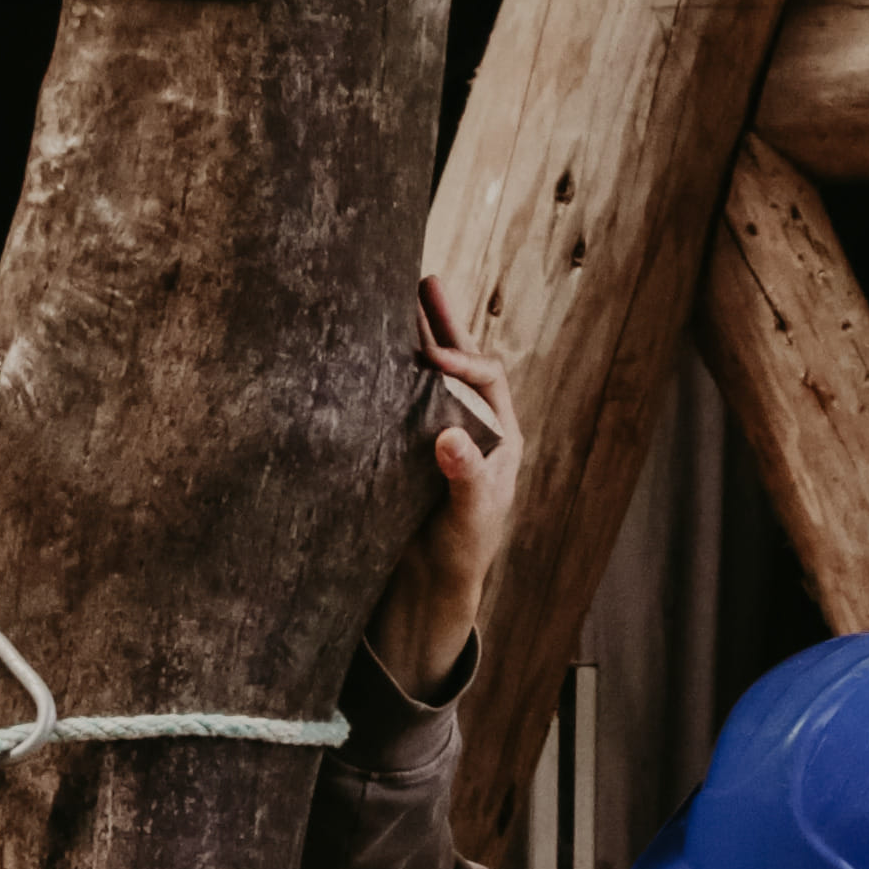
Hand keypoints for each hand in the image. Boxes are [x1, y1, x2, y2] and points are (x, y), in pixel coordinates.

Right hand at [367, 273, 521, 702]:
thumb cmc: (460, 555)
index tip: (432, 361)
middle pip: (460, 362)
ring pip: (428, 375)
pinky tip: (368, 347)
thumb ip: (465, 479)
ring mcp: (438, 432)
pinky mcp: (406, 446)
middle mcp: (471, 425)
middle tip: (424, 282)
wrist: (427, 586)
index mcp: (500, 436)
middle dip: (442, 324)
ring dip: (415, 337)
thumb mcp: (467, 519)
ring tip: (397, 296)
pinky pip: (400, 399)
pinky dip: (387, 371)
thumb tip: (451, 437)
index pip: (488, 379)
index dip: (463, 362)